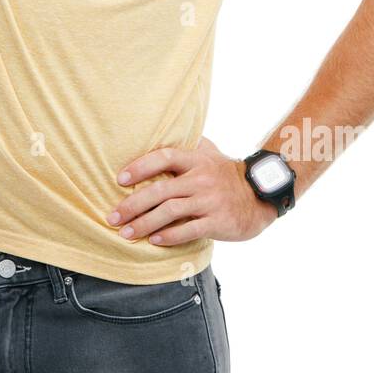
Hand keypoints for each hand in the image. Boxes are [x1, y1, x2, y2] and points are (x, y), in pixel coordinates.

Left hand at [105, 136, 275, 245]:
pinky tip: (154, 241)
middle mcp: (201, 178)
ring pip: (170, 212)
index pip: (164, 157)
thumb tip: (162, 131)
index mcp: (196, 160)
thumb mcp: (210, 153)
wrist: (260, 196)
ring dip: (144, 224)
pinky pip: (189, 230)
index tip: (119, 180)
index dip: (140, 167)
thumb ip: (188, 144)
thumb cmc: (227, 175)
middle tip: (113, 217)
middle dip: (132, 205)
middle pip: (160, 190)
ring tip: (126, 233)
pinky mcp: (218, 221)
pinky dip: (169, 236)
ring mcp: (210, 201)